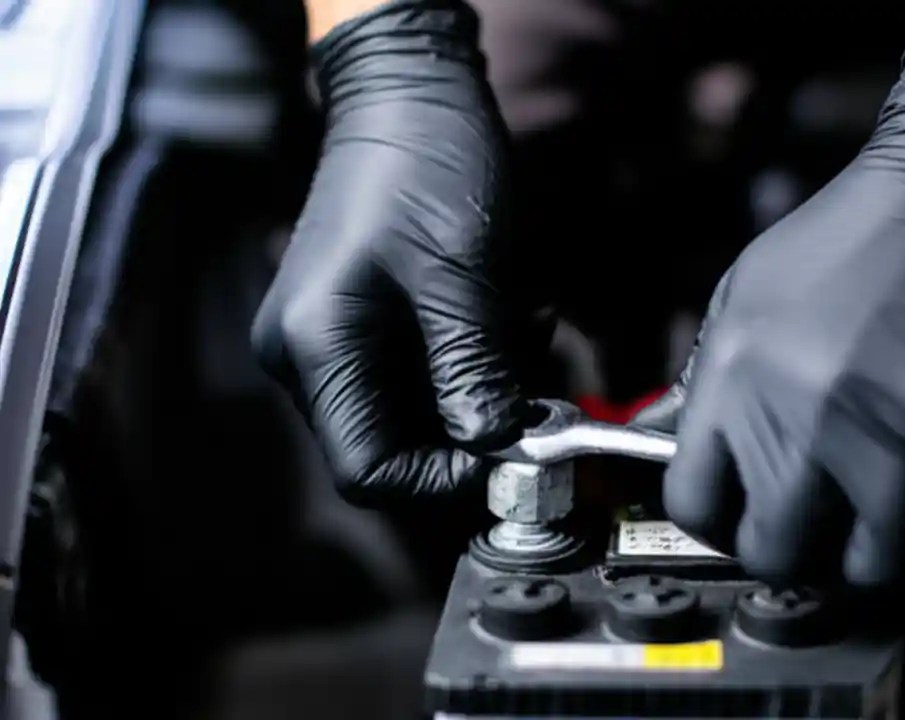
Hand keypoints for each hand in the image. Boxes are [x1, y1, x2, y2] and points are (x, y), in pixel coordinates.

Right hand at [253, 0, 545, 504]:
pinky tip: (510, 313)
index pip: (368, 470)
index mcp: (316, 347)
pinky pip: (418, 372)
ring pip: (415, 411)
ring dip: (482, 386)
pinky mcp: (359, 321)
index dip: (444, 476)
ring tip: (527, 327)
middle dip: (473, 423)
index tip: (514, 441)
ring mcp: (330, 338)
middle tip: (534, 381)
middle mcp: (307, 355)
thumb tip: (496, 448)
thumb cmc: (425, 167)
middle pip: (393, 444)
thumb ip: (473, 369)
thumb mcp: (462, 276)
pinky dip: (471, 359)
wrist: (405, 95)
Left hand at [634, 30, 904, 587]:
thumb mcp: (745, 297)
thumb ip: (705, 384)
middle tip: (817, 525)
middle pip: (780, 554)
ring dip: (874, 555)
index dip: (719, 523)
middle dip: (795, 551)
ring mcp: (893, 433)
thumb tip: (662, 440)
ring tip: (880, 517)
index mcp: (739, 379)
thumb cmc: (854, 235)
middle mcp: (809, 414)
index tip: (744, 515)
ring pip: (873, 566)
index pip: (696, 507)